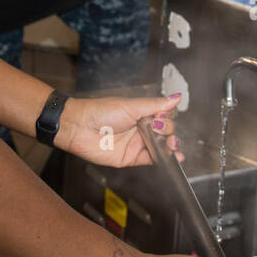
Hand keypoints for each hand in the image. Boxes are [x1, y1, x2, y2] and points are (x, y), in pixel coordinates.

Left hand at [57, 92, 183, 167]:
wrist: (79, 127)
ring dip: (171, 145)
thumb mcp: (131, 106)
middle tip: (161, 129)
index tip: (163, 116)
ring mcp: (137, 143)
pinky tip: (175, 157)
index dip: (168, 116)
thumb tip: (177, 97)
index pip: (164, 114)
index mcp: (141, 112)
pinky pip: (151, 160)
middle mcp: (141, 128)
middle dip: (169, 130)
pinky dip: (164, 159)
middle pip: (165, 131)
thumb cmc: (100, 112)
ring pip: (161, 146)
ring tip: (172, 144)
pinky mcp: (131, 157)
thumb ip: (155, 105)